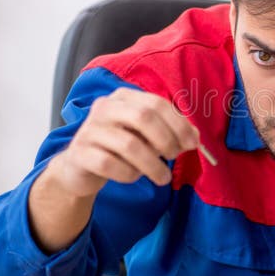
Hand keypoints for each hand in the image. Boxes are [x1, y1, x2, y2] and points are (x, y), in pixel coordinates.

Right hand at [52, 87, 199, 197]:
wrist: (80, 168)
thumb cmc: (119, 148)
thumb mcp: (145, 136)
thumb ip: (169, 132)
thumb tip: (195, 137)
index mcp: (124, 97)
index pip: (157, 103)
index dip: (179, 123)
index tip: (193, 143)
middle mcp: (104, 108)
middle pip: (143, 117)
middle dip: (166, 140)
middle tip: (174, 157)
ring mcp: (89, 130)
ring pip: (129, 145)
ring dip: (153, 165)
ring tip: (162, 177)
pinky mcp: (79, 153)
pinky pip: (110, 165)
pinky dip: (128, 174)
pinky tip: (133, 176)